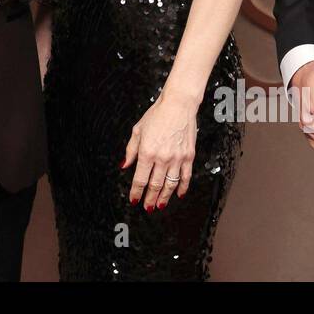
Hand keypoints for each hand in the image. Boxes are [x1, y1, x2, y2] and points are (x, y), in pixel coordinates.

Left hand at [122, 91, 197, 210]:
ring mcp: (177, 158)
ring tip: (159, 206)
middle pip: (155, 185)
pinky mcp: (189, 156)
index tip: (134, 200)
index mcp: (147, 152)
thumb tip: (125, 165)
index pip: (140, 179)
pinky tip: (178, 195)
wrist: (178, 105)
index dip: (136, 192)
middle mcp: (162, 158)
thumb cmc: (156, 115)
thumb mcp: (137, 131)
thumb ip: (131, 150)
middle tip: (147, 208)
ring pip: (170, 185)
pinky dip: (182, 188)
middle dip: (149, 199)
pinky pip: (186, 177)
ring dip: (164, 197)